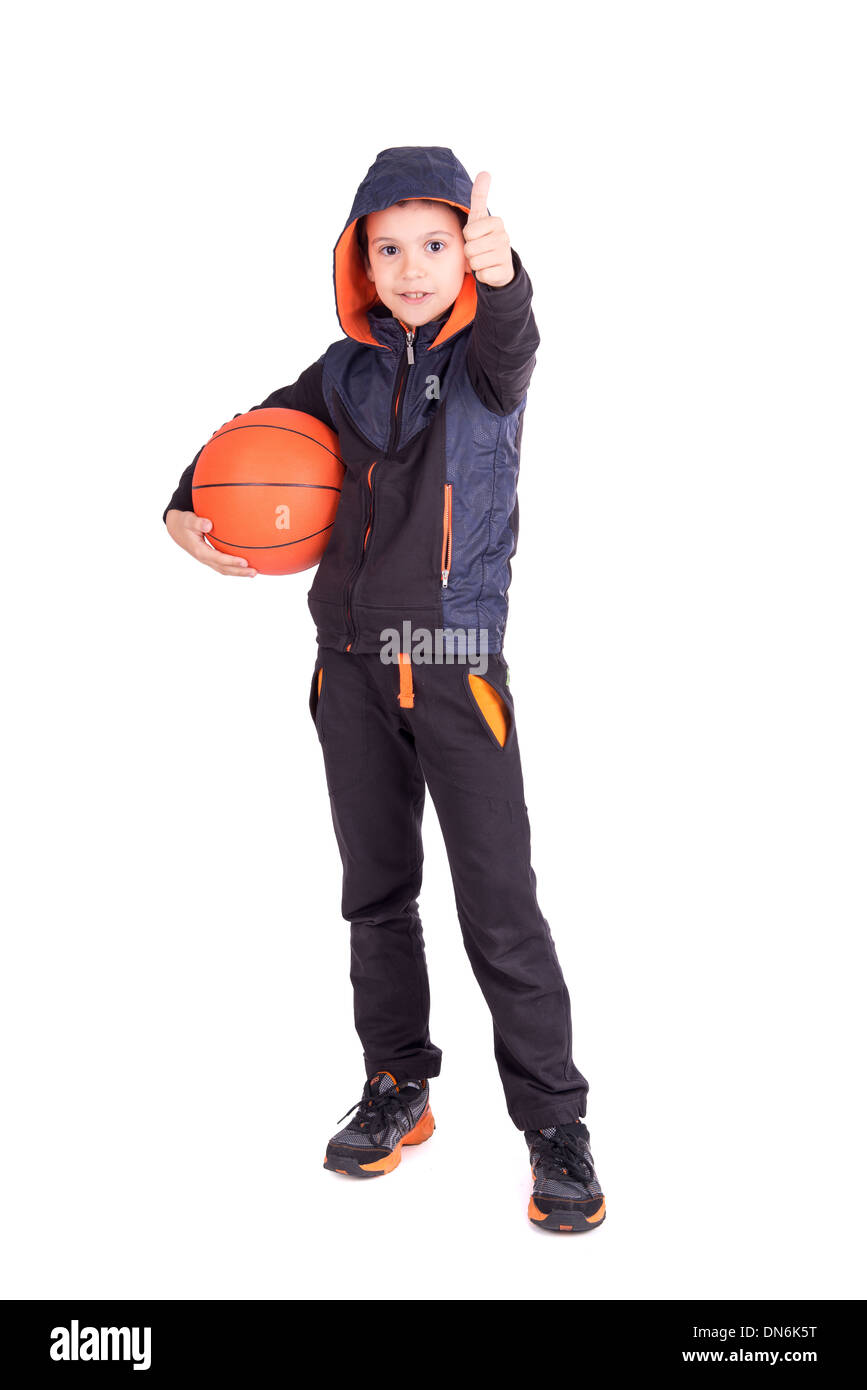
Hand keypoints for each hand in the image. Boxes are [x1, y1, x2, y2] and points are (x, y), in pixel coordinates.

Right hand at [165, 510, 257, 576]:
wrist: (177, 529)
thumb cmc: (184, 522)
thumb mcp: (188, 520)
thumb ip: (198, 522)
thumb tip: (209, 524)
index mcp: (200, 550)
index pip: (218, 558)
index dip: (231, 561)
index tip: (244, 561)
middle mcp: (204, 558)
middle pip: (224, 568)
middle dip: (239, 571)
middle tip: (254, 571)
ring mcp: (208, 560)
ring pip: (225, 570)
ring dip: (239, 572)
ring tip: (254, 573)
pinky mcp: (211, 558)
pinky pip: (224, 566)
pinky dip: (235, 568)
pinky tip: (246, 566)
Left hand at [463, 171, 513, 287]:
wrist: (499, 264)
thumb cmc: (484, 238)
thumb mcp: (480, 217)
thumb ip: (480, 195)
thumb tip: (485, 172)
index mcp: (496, 222)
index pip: (468, 232)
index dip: (467, 237)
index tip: (476, 237)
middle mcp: (504, 237)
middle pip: (470, 248)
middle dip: (470, 252)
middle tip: (479, 250)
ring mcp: (505, 255)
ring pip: (475, 262)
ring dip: (475, 264)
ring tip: (483, 259)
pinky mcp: (504, 272)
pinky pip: (482, 275)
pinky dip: (482, 275)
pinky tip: (489, 269)